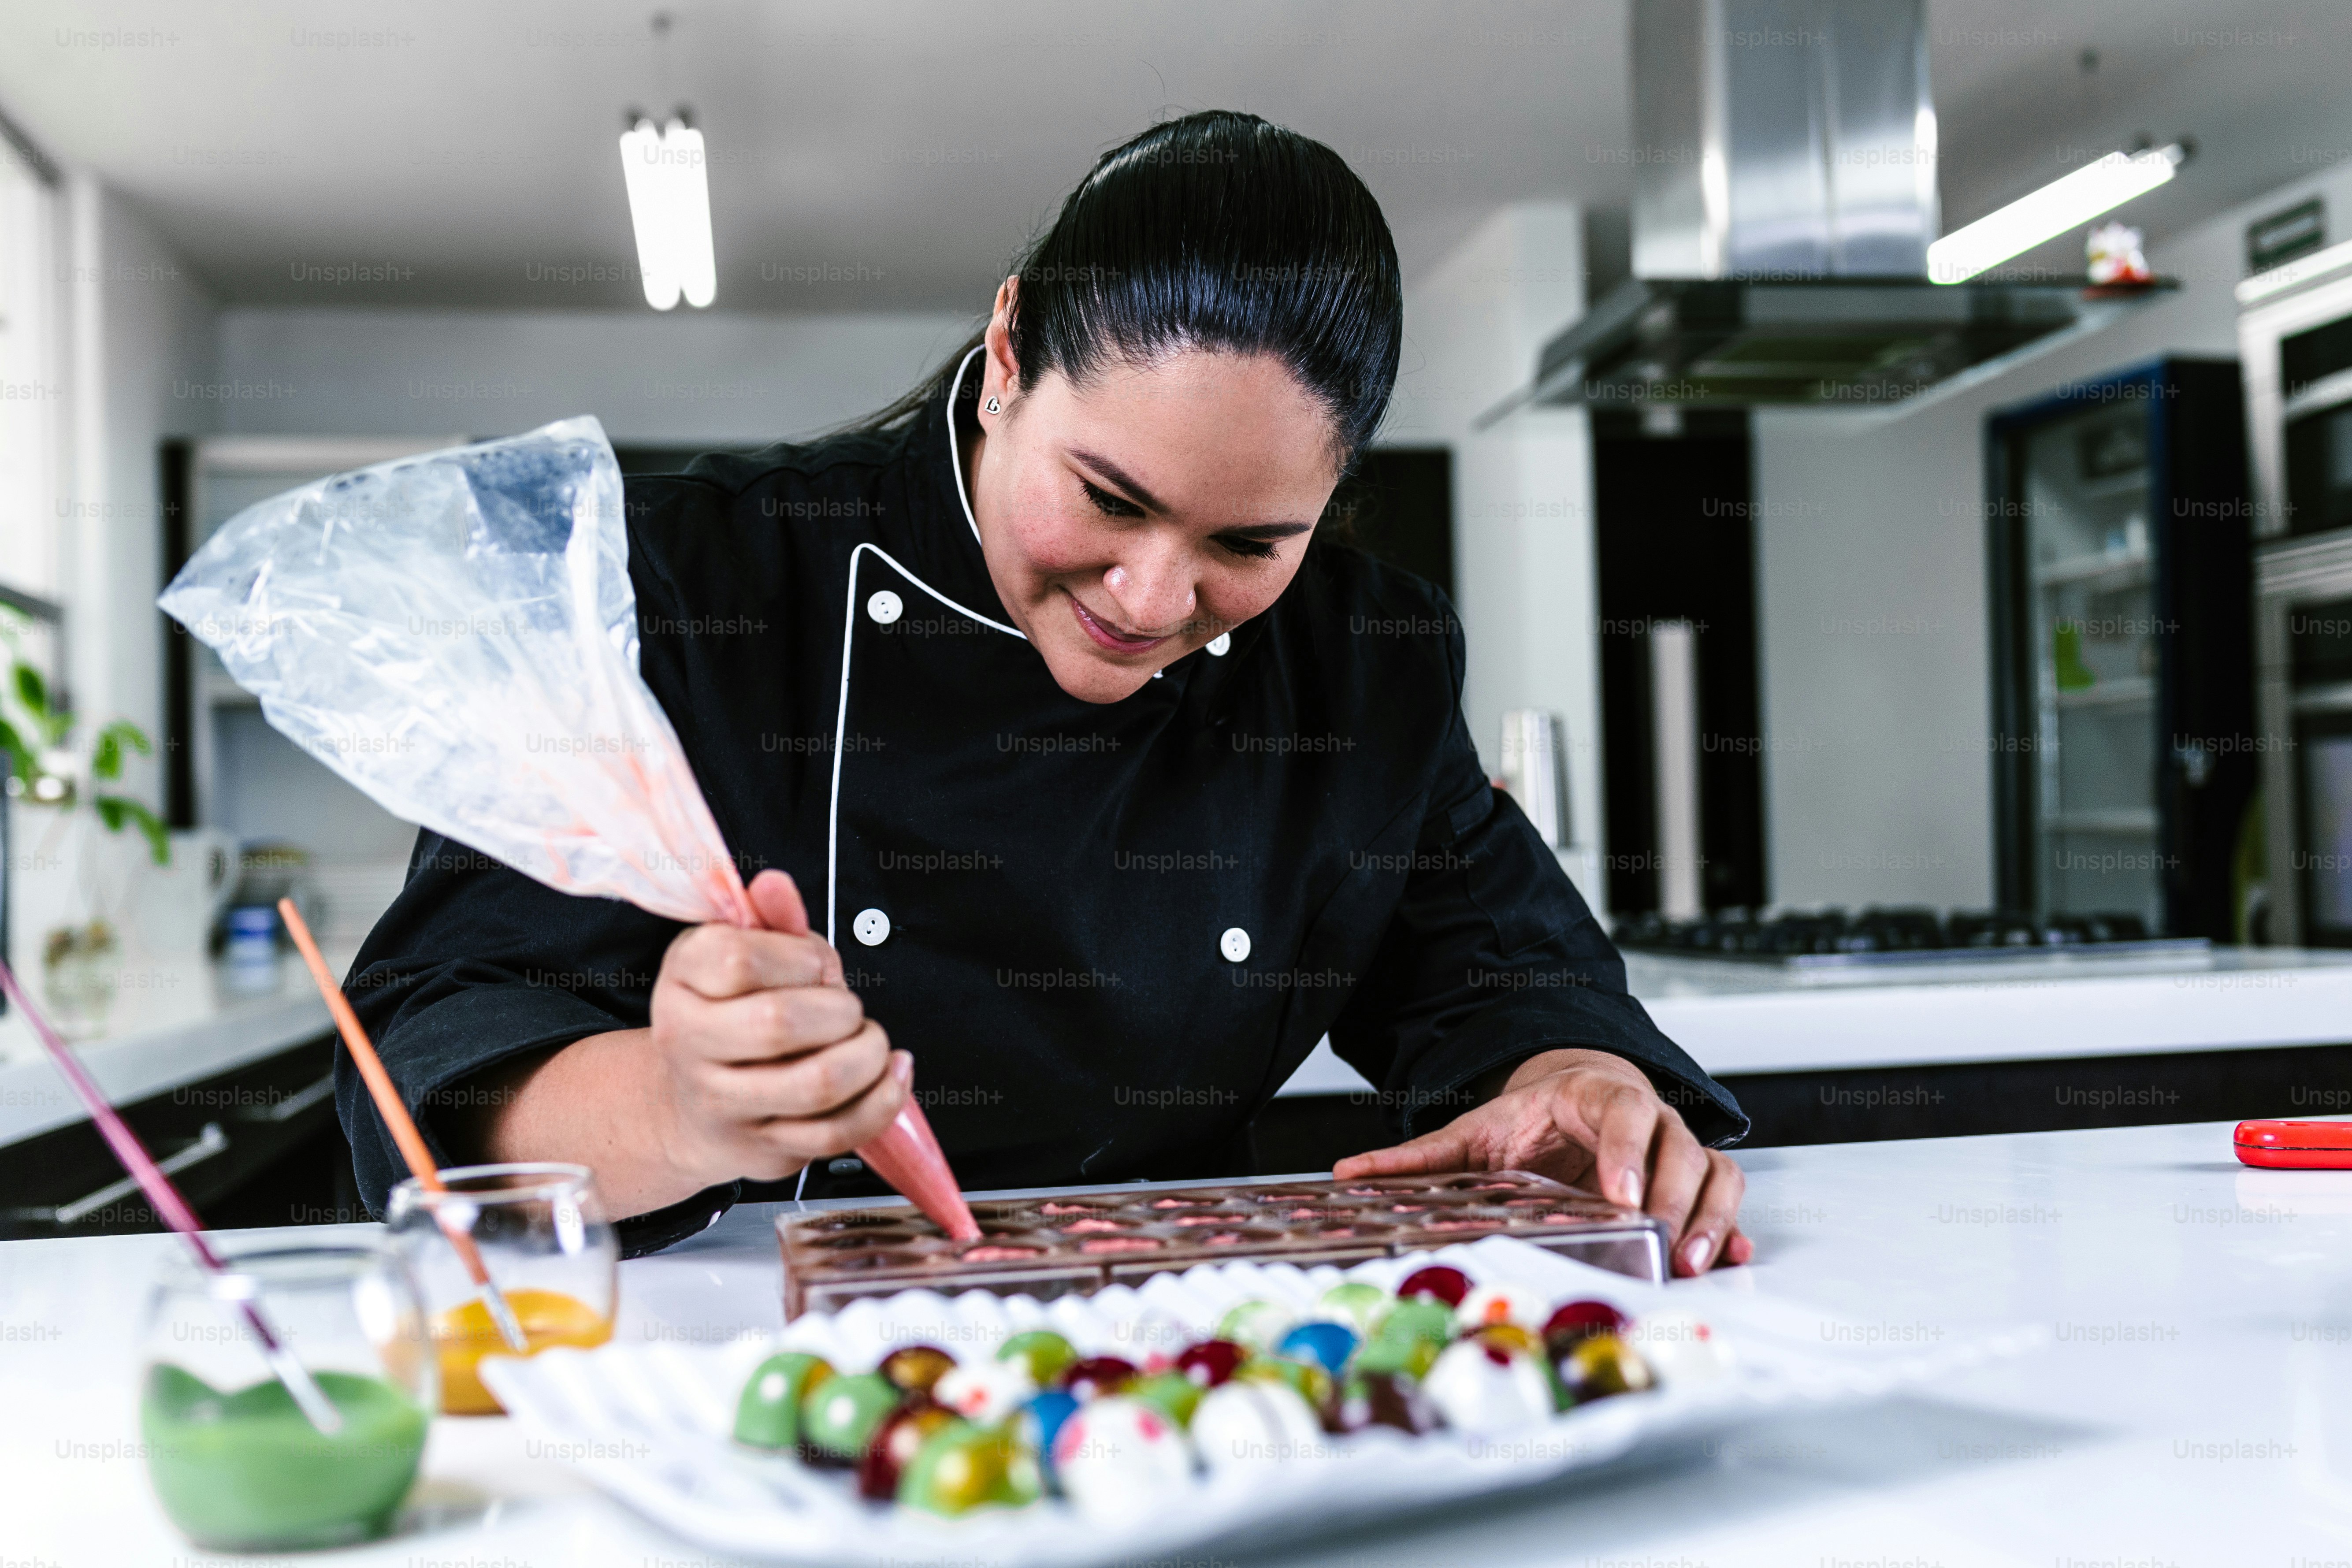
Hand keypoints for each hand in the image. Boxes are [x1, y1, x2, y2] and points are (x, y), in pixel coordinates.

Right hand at [641, 868, 908, 1189]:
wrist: (695, 1105)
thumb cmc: (735, 1015)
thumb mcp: (745, 952)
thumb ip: (770, 918)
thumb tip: (774, 885)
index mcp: (682, 982)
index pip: (740, 960)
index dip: (798, 957)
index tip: (813, 966)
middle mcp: (690, 1045)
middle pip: (781, 1024)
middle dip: (840, 1009)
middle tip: (846, 1008)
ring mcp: (725, 1103)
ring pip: (818, 1084)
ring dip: (867, 1054)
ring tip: (868, 1040)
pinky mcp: (764, 1147)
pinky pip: (837, 1133)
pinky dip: (882, 1100)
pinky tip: (890, 1073)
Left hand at [1332, 1048, 1751, 1276]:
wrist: (1577, 1095)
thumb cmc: (1532, 1119)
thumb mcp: (1475, 1131)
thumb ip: (1419, 1156)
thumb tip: (1350, 1169)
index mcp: (1597, 1097)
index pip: (1624, 1113)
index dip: (1626, 1151)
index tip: (1618, 1192)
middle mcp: (1649, 1117)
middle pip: (1679, 1148)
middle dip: (1672, 1198)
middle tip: (1657, 1239)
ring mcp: (1677, 1147)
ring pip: (1712, 1172)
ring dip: (1706, 1217)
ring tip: (1691, 1260)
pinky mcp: (1693, 1178)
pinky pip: (1724, 1196)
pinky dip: (1727, 1226)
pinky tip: (1726, 1255)